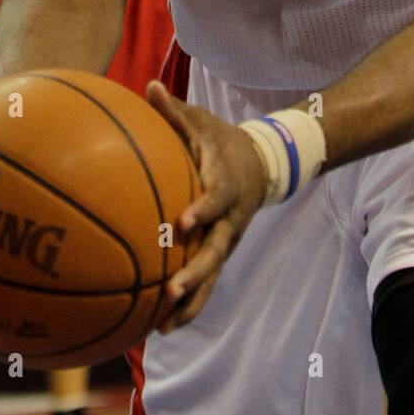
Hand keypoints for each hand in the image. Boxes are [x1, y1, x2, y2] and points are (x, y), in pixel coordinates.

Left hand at [145, 80, 267, 334]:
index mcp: (225, 184)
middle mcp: (229, 219)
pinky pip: (207, 283)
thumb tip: (149, 87)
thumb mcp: (202, 121)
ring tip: (166, 326)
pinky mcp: (221, 252)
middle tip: (173, 289)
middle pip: (216, 250)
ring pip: (213, 275)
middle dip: (197, 272)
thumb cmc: (221, 140)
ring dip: (192, 300)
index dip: (204, 209)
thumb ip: (175, 111)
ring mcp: (227, 239)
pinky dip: (189, 305)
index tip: (185, 220)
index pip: (216, 198)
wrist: (264, 164)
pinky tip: (162, 327)